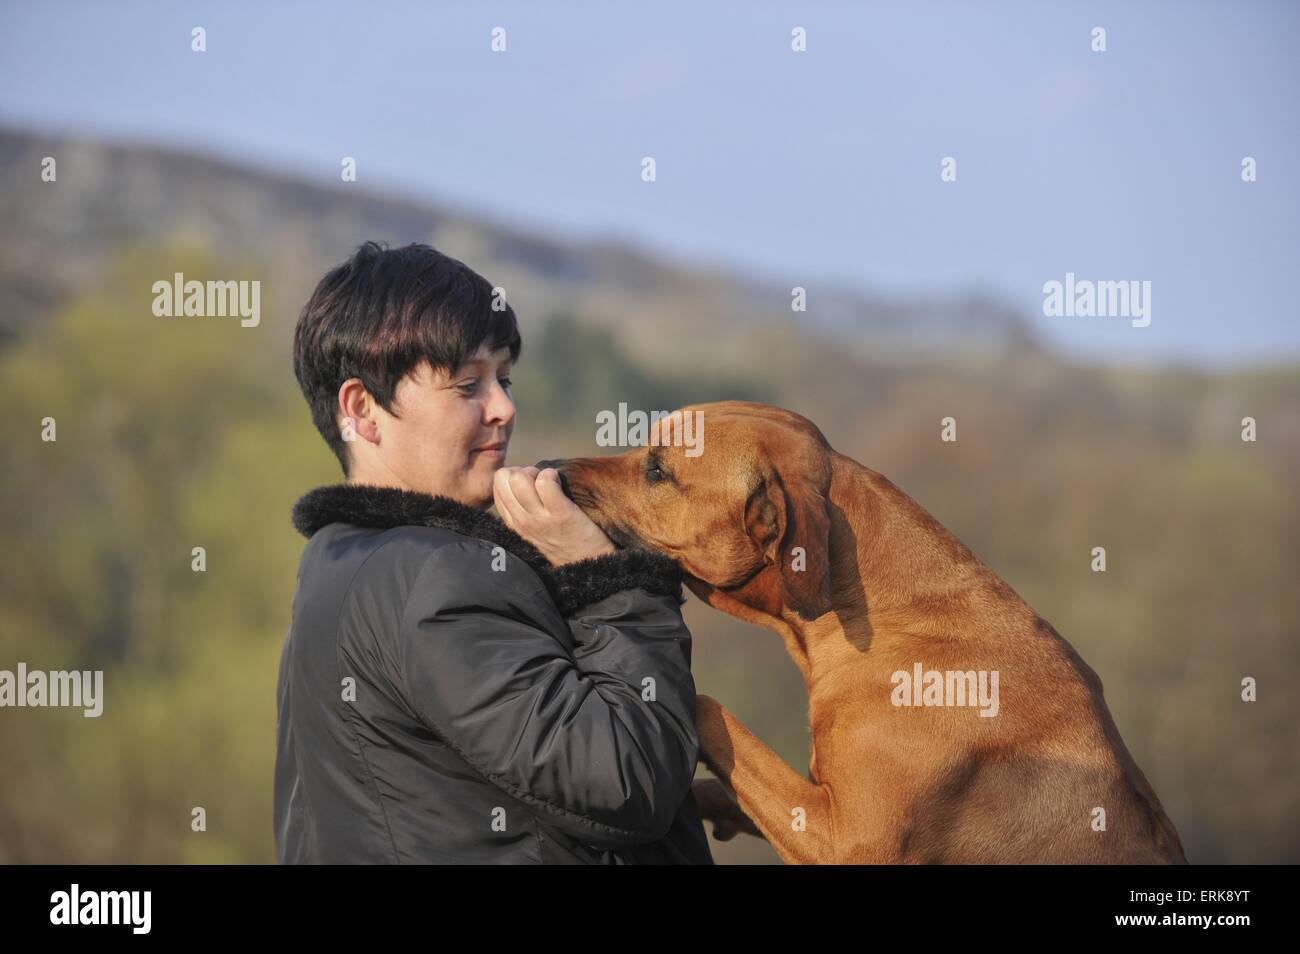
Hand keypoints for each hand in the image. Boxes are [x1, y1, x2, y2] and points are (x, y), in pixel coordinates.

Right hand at [493, 466, 616, 566]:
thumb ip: (524, 512)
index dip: (514, 476)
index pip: (497, 485)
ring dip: (537, 472)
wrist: (591, 568)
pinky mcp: (560, 514)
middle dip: (523, 470)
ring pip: (520, 478)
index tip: (531, 483)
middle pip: (504, 477)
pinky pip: (545, 482)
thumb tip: (522, 482)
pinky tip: (561, 482)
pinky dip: (552, 475)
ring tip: (551, 481)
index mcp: (514, 524)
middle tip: (540, 481)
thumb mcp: (535, 533)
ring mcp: (539, 518)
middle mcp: (522, 521)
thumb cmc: (566, 545)